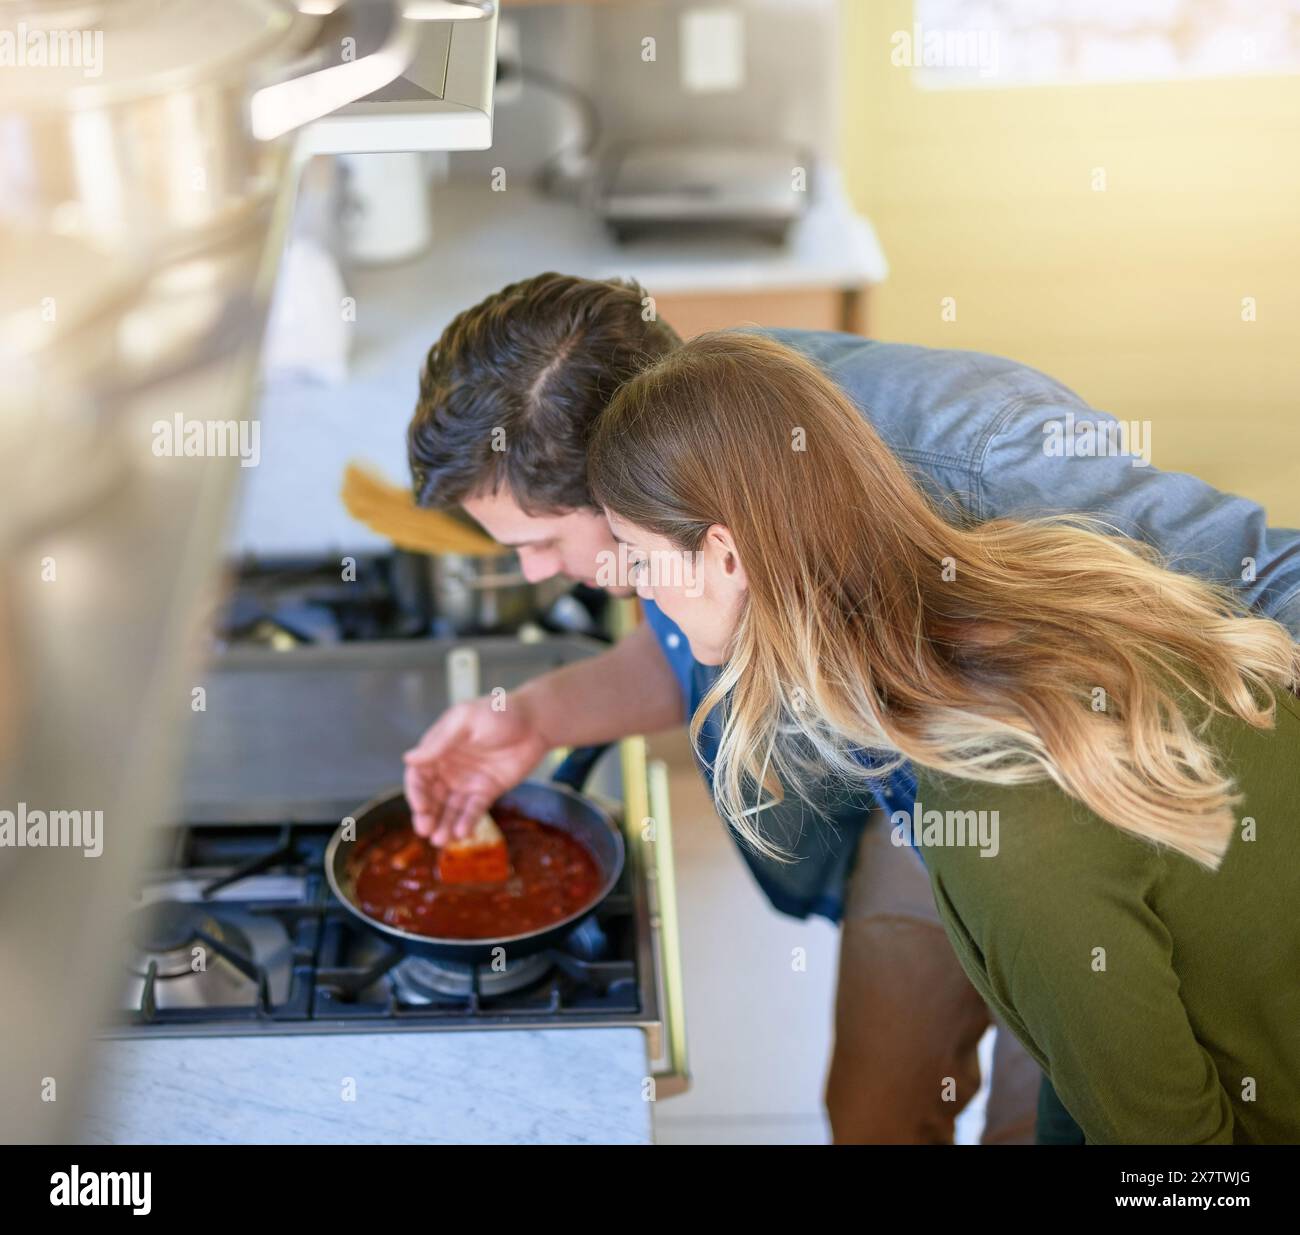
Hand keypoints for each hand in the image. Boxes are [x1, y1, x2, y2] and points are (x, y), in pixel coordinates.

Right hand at [402, 692, 548, 844]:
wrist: (536, 722)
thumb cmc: (499, 712)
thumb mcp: (466, 720)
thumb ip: (440, 742)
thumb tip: (409, 758)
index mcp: (439, 749)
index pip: (419, 775)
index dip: (416, 793)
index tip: (420, 807)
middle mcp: (449, 768)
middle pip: (431, 796)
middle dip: (427, 815)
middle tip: (426, 831)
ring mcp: (467, 782)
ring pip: (450, 808)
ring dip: (444, 825)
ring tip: (442, 841)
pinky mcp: (487, 791)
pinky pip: (473, 810)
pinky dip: (467, 822)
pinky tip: (463, 833)